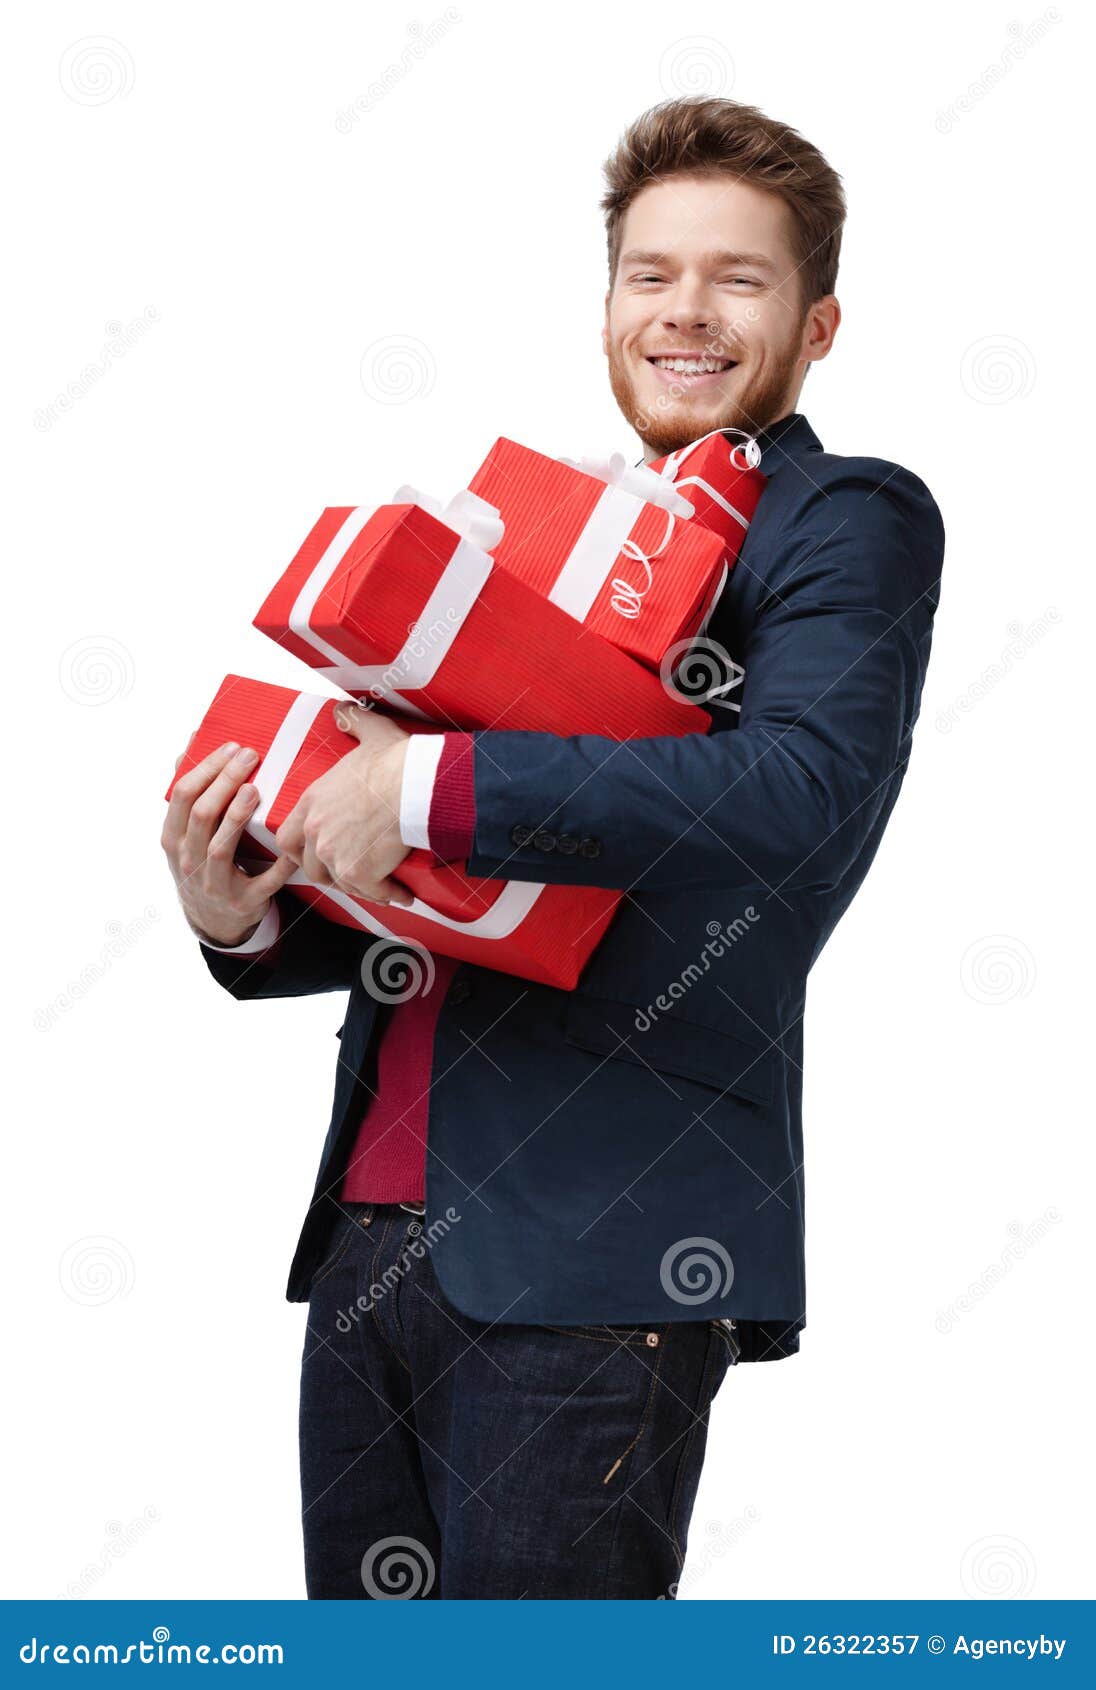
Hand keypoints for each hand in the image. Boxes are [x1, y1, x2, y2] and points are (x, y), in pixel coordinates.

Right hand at [162, 740, 297, 945]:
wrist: (213, 919)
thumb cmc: (202, 861)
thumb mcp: (186, 833)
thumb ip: (190, 791)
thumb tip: (193, 742)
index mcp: (172, 838)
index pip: (182, 796)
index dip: (205, 768)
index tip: (231, 747)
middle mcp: (188, 861)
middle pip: (202, 815)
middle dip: (225, 781)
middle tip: (250, 756)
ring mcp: (214, 884)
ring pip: (220, 846)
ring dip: (237, 815)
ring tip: (254, 789)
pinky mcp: (243, 902)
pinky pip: (264, 881)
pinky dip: (279, 864)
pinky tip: (291, 845)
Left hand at [274, 703, 413, 905]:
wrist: (415, 785)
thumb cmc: (394, 761)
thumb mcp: (370, 734)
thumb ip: (352, 723)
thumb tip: (344, 710)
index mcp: (313, 802)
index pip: (287, 837)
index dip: (299, 850)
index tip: (315, 854)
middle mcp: (317, 831)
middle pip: (309, 867)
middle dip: (329, 873)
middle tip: (351, 873)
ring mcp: (336, 854)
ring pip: (340, 883)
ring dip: (360, 886)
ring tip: (379, 885)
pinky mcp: (360, 872)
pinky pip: (372, 892)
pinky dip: (388, 895)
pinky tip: (401, 893)